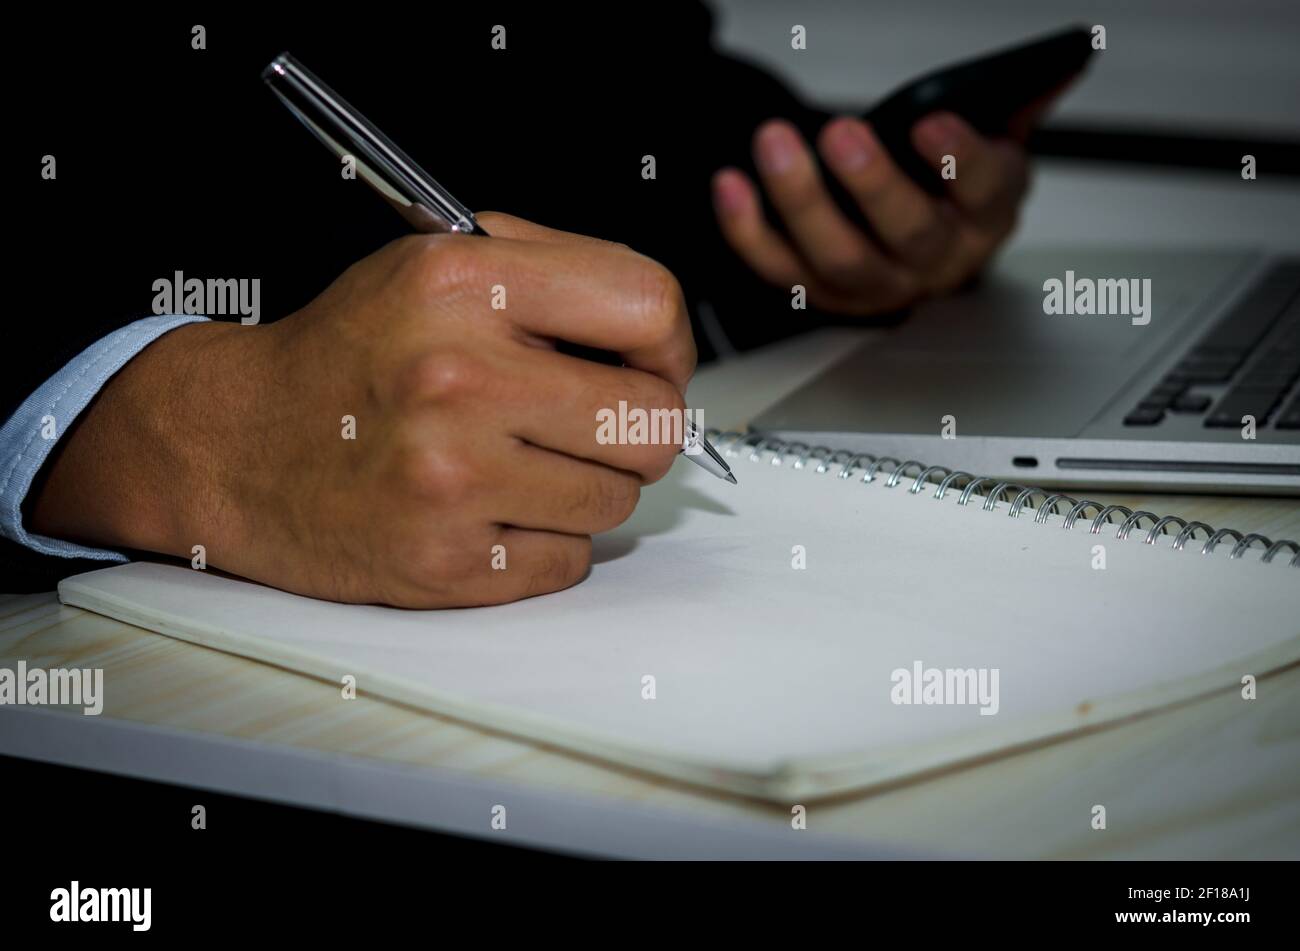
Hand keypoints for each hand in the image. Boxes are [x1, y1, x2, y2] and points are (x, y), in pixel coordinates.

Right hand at [30, 213, 694, 607]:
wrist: (237, 446)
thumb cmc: (349, 356)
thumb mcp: (433, 265)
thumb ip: (550, 272)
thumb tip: (661, 332)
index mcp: (463, 285)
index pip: (648, 305)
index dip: (670, 342)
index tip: (652, 363)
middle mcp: (458, 378)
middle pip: (653, 420)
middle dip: (638, 428)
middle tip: (592, 424)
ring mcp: (452, 478)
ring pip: (619, 500)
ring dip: (587, 487)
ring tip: (519, 464)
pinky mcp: (445, 561)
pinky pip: (571, 559)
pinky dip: (546, 541)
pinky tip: (492, 511)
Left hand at [711, 111, 1035, 314]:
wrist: (916, 236)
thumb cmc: (951, 184)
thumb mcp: (998, 138)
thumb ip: (1023, 97)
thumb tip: (1067, 56)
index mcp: (987, 216)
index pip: (985, 193)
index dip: (959, 159)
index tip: (931, 120)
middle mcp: (936, 261)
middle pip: (908, 237)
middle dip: (872, 185)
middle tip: (841, 133)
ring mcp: (876, 285)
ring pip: (839, 260)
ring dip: (801, 203)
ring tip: (774, 144)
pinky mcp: (820, 294)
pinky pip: (780, 270)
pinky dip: (748, 232)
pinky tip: (731, 186)